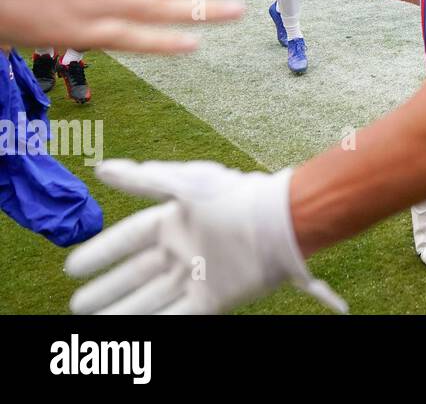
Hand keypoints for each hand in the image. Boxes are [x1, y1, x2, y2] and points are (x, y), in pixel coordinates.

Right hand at [65, 160, 345, 315]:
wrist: (278, 222)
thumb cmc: (233, 196)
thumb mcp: (184, 183)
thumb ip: (142, 180)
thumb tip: (102, 168)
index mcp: (176, 220)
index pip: (129, 239)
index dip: (102, 252)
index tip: (72, 268)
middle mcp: (184, 249)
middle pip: (136, 274)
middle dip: (108, 289)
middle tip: (78, 305)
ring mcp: (198, 275)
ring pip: (151, 298)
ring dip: (123, 311)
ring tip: (93, 323)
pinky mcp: (213, 298)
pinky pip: (176, 315)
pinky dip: (154, 324)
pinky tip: (128, 334)